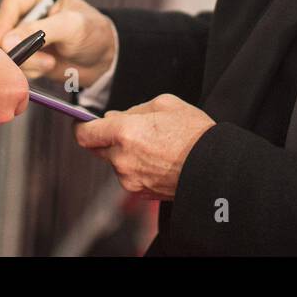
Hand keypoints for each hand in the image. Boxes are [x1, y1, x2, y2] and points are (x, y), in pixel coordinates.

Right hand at [0, 0, 117, 88]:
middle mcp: (28, 13)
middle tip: (30, 58)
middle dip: (15, 46)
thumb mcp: (71, 27)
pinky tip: (48, 67)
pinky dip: (28, 70)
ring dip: (26, 61)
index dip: (4, 25)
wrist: (105, 60)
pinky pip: (15, 64)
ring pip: (6, 48)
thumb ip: (40, 31)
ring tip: (50, 63)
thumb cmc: (93, 34)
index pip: (11, 5)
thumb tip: (6, 41)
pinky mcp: (27, 55)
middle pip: (1, 27)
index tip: (4, 45)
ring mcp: (26, 35)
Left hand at [75, 94, 214, 200]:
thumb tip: (115, 117)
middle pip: (97, 149)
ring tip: (152, 145)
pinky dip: (136, 167)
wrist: (214, 168)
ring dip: (124, 153)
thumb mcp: (165, 104)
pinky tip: (157, 159)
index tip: (82, 123)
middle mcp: (122, 158)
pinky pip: (129, 175)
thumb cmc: (194, 133)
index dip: (81, 126)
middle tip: (127, 130)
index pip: (85, 134)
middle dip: (107, 139)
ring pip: (115, 162)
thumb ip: (134, 110)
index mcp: (124, 132)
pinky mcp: (141, 192)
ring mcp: (130, 178)